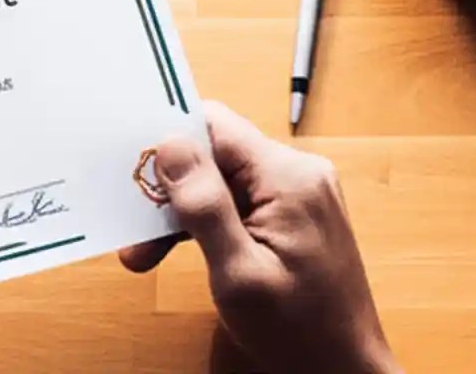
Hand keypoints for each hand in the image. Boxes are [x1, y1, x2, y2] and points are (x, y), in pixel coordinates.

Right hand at [119, 102, 399, 373]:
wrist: (344, 372)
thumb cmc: (298, 332)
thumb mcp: (238, 273)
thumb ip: (204, 206)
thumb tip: (171, 145)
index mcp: (289, 178)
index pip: (215, 125)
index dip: (168, 139)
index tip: (131, 170)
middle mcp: (298, 174)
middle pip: (213, 154)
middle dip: (169, 189)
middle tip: (133, 232)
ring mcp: (298, 193)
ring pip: (219, 178)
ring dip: (181, 211)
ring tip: (147, 252)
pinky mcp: (292, 213)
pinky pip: (236, 199)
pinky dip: (204, 221)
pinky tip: (177, 250)